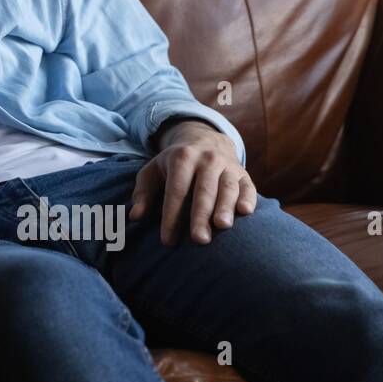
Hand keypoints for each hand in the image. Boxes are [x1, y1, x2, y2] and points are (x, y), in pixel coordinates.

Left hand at [129, 122, 257, 245]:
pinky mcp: (244, 174)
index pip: (176, 191)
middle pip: (203, 191)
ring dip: (225, 207)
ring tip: (222, 226)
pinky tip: (245, 212)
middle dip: (200, 215)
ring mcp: (228, 166)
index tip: (167, 240)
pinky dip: (248, 199)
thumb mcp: (152, 171)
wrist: (205, 141)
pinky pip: (248, 187)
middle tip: (198, 239)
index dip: (171, 216)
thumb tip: (134, 216)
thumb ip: (142, 193)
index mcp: (182, 158)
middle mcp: (207, 159)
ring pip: (227, 188)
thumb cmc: (174, 164)